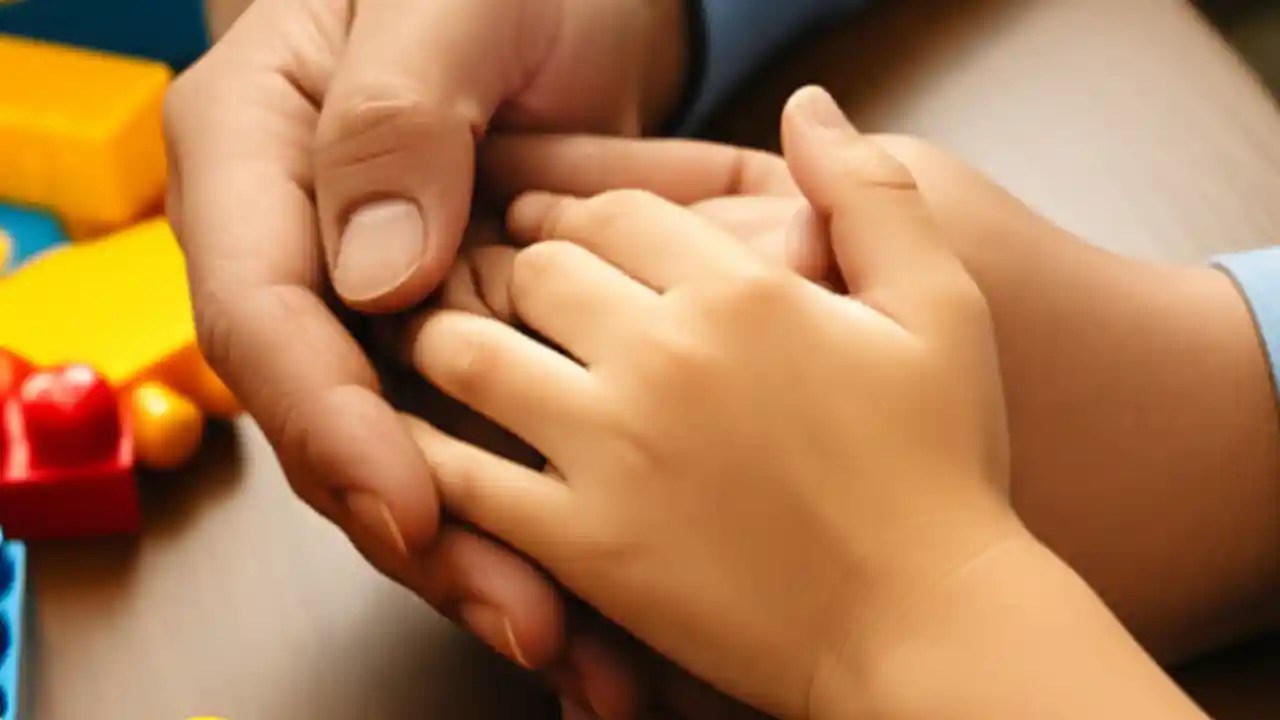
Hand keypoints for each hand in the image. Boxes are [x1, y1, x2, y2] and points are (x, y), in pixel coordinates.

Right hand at [163, 0, 689, 699]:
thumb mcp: (451, 1)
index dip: (331, 426)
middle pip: (344, 416)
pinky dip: (557, 500)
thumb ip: (396, 117)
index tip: (408, 509)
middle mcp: (314, 246)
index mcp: (260, 157)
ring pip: (427, 443)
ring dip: (502, 549)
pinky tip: (613, 584)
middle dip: (429, 530)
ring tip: (579, 642)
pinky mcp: (473, 322)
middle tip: (523, 619)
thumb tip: (378, 283)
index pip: (267, 317)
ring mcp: (392, 293)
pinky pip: (503, 422)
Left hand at [404, 87, 1018, 716]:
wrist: (928, 625)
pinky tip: (413, 436)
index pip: (613, 213)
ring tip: (445, 340)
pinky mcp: (584, 542)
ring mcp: (614, 449)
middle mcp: (663, 354)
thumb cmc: (943, 466)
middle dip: (520, 269)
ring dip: (447, 336)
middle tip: (507, 286)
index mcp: (739, 290)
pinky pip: (464, 478)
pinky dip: (419, 448)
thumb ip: (868, 191)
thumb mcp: (942, 305)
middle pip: (536, 270)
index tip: (563, 231)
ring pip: (470, 354)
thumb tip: (811, 104)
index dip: (579, 216)